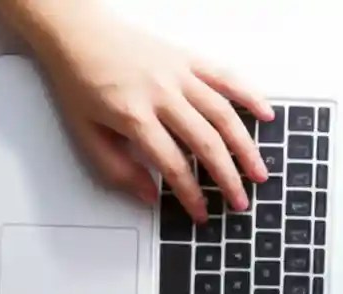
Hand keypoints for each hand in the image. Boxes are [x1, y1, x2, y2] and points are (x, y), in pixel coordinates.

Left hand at [5, 0, 272, 221]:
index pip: (173, 165)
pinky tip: (266, 114)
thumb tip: (150, 196)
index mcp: (134, 115)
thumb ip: (117, 169)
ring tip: (259, 172)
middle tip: (240, 201)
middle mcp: (161, 94)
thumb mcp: (86, 133)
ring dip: (245, 147)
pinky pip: (226, 76)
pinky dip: (249, 95)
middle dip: (227, 178)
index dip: (191, 194)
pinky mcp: (187, 59)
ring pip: (223, 114)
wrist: (76, 32)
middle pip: (205, 143)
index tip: (202, 212)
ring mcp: (178, 74)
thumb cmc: (80, 80)